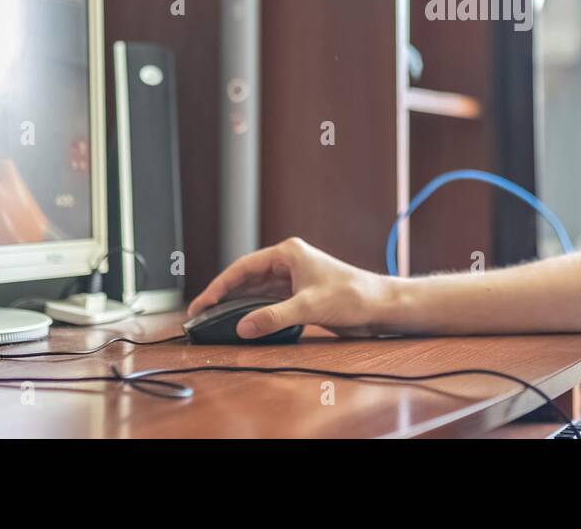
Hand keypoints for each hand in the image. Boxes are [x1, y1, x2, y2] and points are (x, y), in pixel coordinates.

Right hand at [187, 237, 392, 339]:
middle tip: (201, 315)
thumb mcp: (309, 307)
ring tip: (215, 320)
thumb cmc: (352, 296)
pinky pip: (268, 301)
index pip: (243, 267)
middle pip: (246, 278)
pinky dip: (254, 311)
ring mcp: (293, 279)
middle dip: (223, 296)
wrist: (380, 306)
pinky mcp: (299, 295)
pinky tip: (241, 323)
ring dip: (237, 304)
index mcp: (288, 253)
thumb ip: (273, 317)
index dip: (220, 285)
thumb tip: (242, 327)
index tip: (202, 303)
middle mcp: (288, 263)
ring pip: (256, 291)